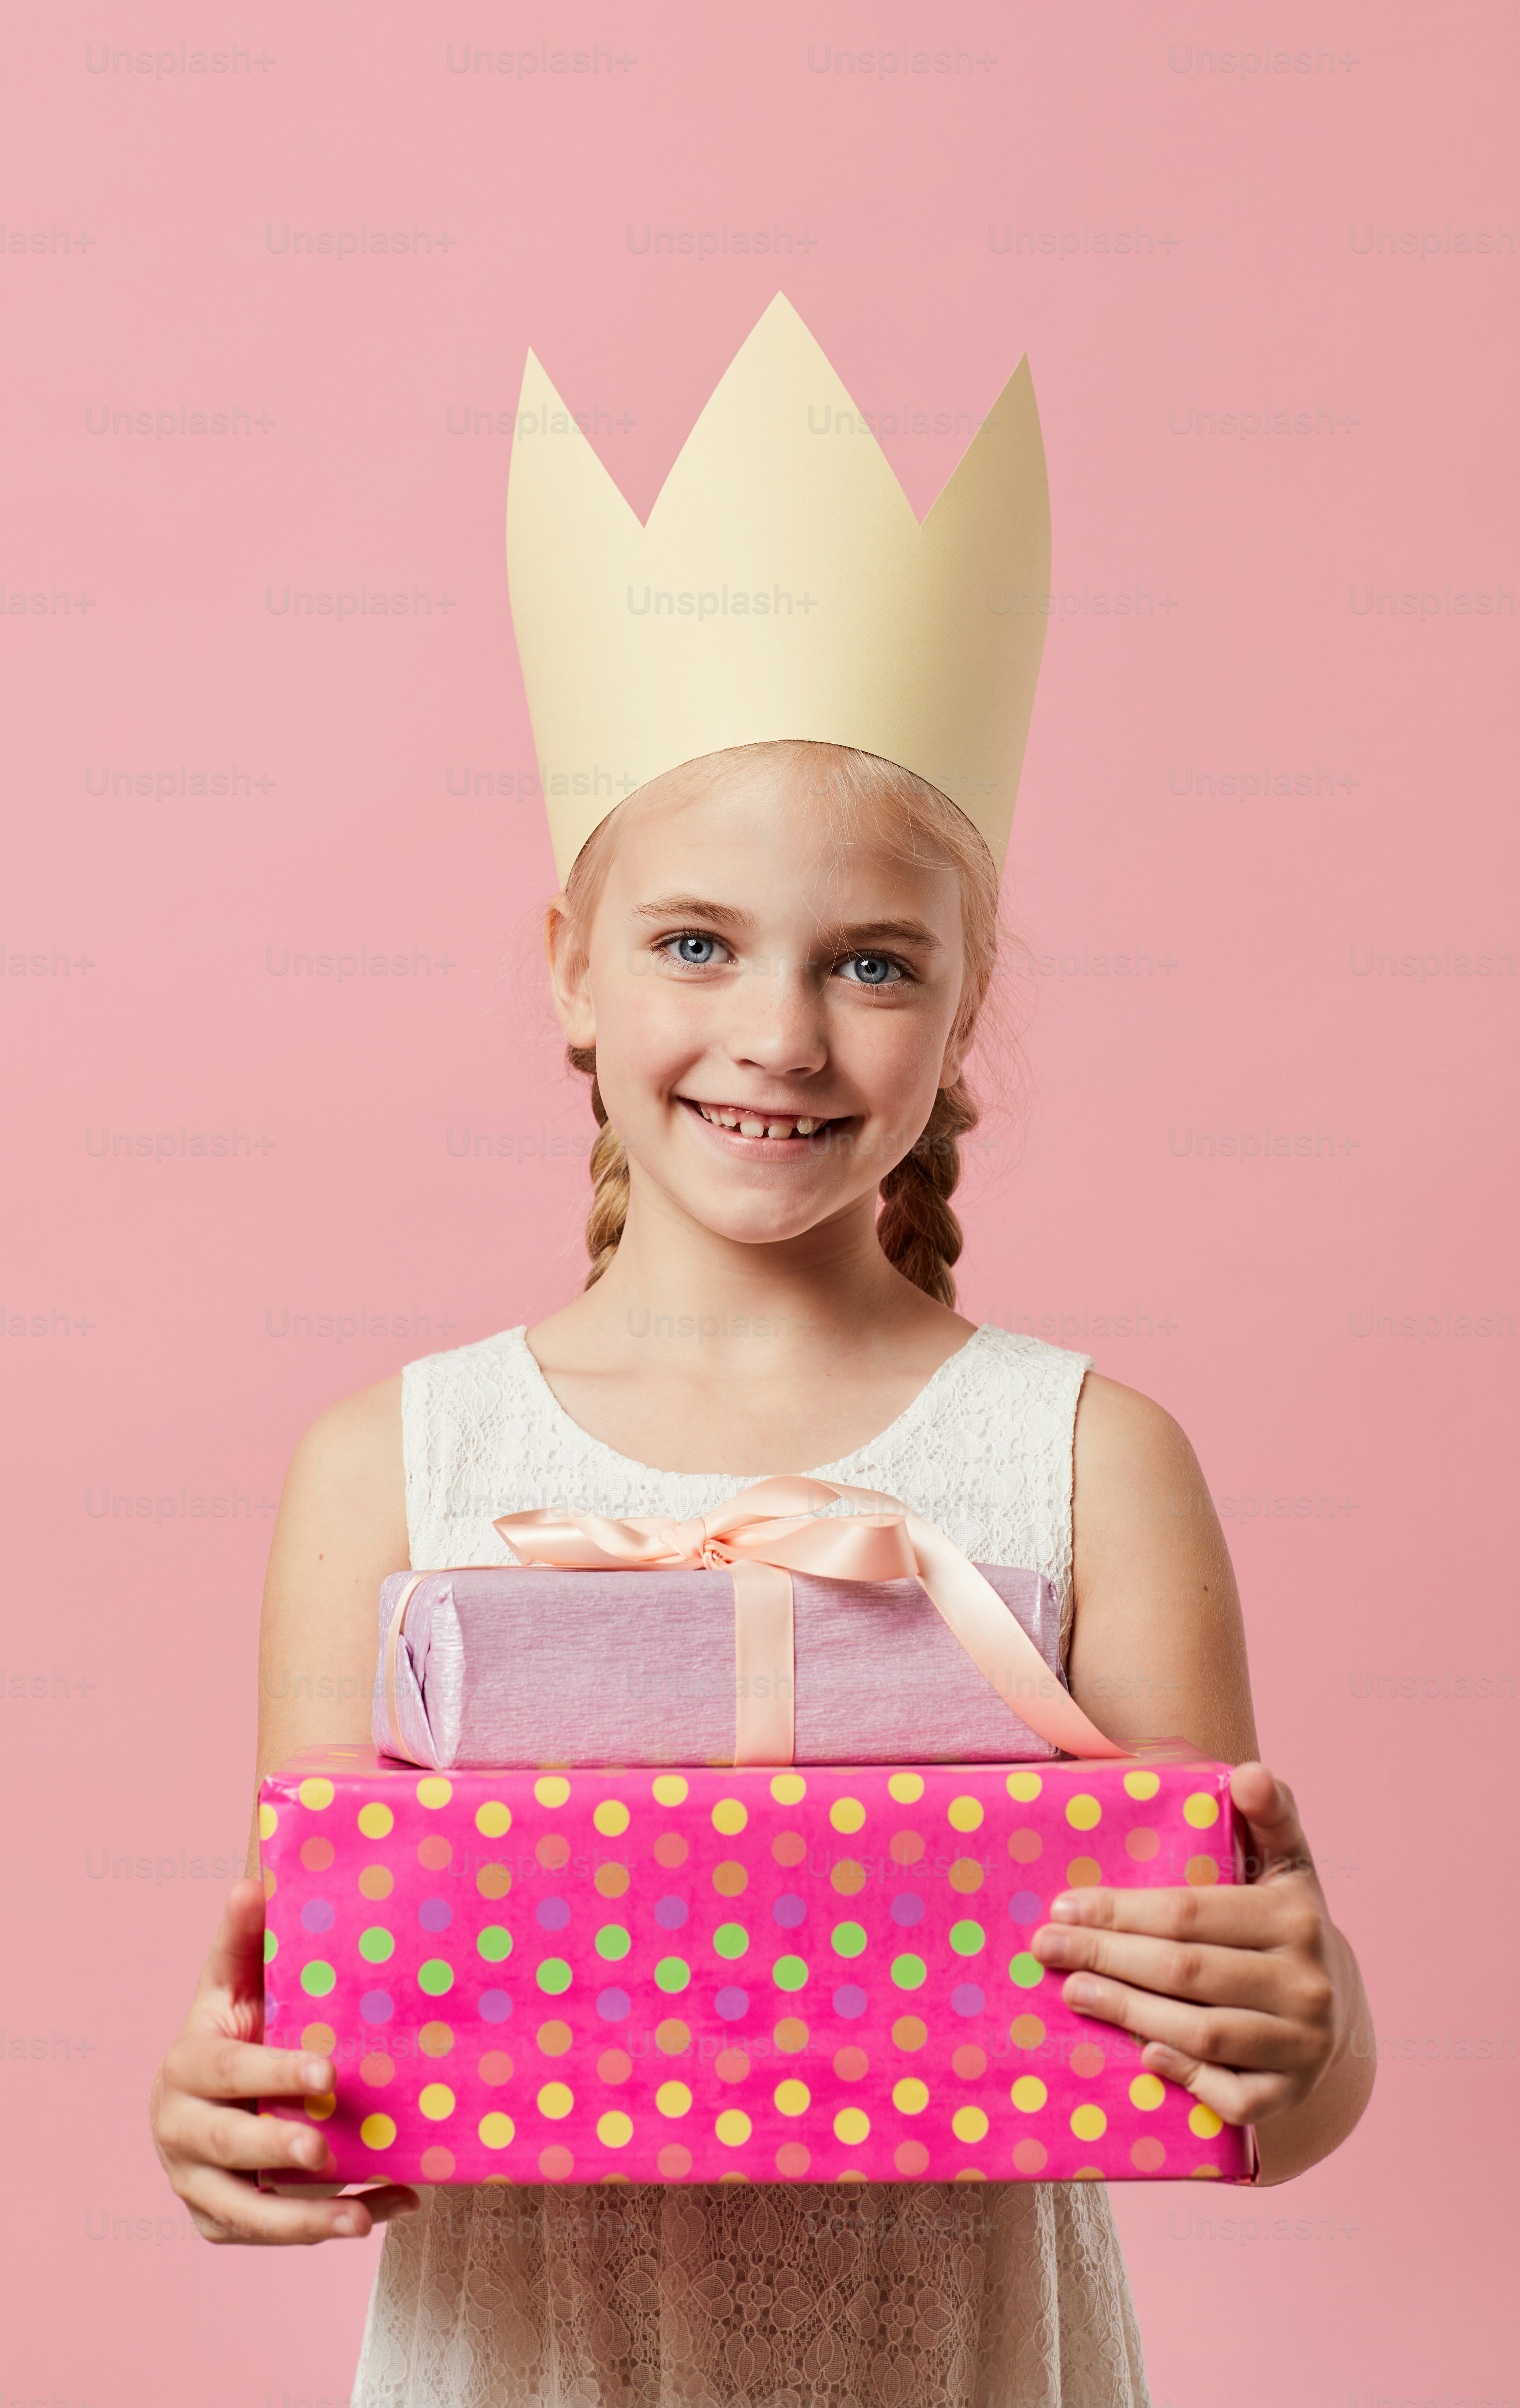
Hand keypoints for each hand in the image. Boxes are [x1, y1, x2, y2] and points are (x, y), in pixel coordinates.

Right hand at [151, 1878, 419, 2244]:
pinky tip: (377, 2211)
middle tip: (326, 2150)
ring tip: (361, 2221)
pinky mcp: (215, 2219)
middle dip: (279, 2148)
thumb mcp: (232, 1982)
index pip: (231, 2072)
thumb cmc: (231, 2027)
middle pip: (229, 2146)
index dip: (276, 2072)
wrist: (204, 2092)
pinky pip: (265, 2231)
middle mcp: (180, 2131)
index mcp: (186, 2068)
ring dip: (304, 2219)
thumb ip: (242, 1939)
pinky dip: (320, 2226)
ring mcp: (193, 2183)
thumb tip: (249, 1884)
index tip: (328, 2071)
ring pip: (243, 2212)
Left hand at [1029, 1763, 1347, 2129]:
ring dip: (1127, 2012)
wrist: (1335, 2004)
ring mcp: (1304, 2046)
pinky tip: (1143, 2056)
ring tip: (1072, 1990)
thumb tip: (1248, 1773)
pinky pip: (1233, 2096)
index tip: (1062, 1905)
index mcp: (1298, 1918)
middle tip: (1047, 1947)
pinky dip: (1186, 2077)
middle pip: (1184, 1972)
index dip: (1120, 1911)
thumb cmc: (1285, 1924)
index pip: (1189, 1914)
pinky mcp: (1292, 2094)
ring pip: (1201, 2033)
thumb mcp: (1286, 1862)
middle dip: (1106, 1957)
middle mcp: (1307, 1985)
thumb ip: (1268, 1811)